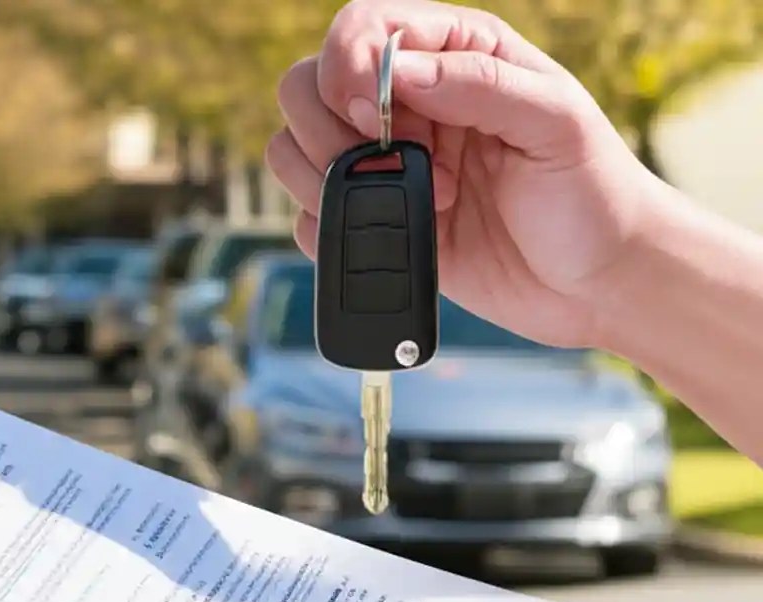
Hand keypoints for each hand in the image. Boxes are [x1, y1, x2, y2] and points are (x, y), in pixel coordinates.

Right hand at [267, 0, 659, 347]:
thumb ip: (479, 84)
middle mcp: (408, 104)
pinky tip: (399, 231)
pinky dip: (332, 226)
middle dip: (331, 128)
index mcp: (454, 55)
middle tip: (400, 163)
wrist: (600, 284)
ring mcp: (385, 164)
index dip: (348, 68)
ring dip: (331, 178)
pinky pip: (309, 216)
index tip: (378, 116)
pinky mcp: (376, 221)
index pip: (360, 28)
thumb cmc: (594, 194)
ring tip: (414, 200)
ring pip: (291, 147)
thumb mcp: (556, 122)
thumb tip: (393, 73)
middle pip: (305, 84)